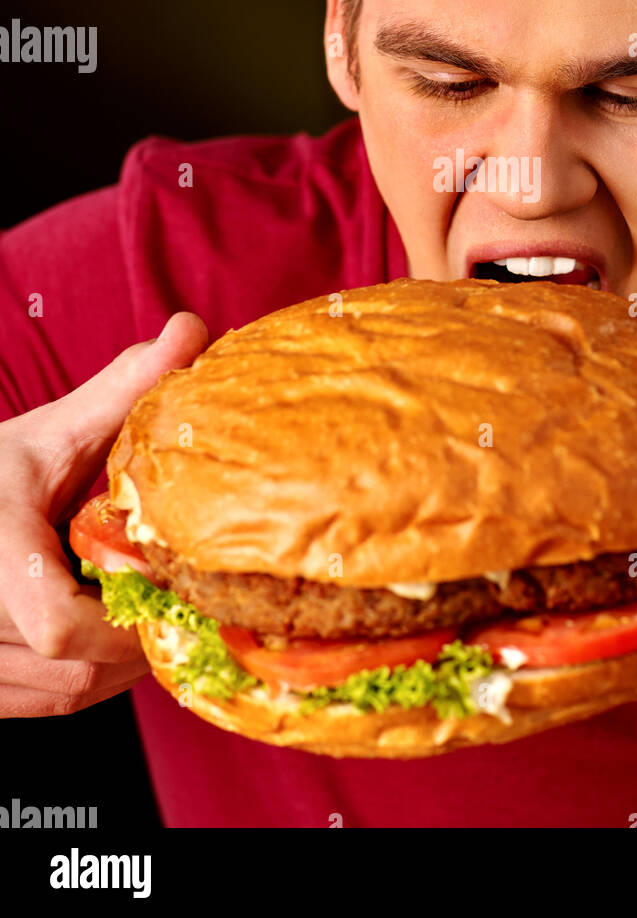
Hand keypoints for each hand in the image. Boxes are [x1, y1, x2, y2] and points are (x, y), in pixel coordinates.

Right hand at [0, 312, 207, 716]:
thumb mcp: (51, 432)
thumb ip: (121, 391)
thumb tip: (191, 329)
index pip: (60, 623)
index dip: (128, 618)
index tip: (170, 585)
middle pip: (79, 665)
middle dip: (142, 634)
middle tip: (185, 596)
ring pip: (70, 692)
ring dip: (121, 661)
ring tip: (152, 610)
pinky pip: (52, 701)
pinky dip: (92, 676)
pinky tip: (114, 635)